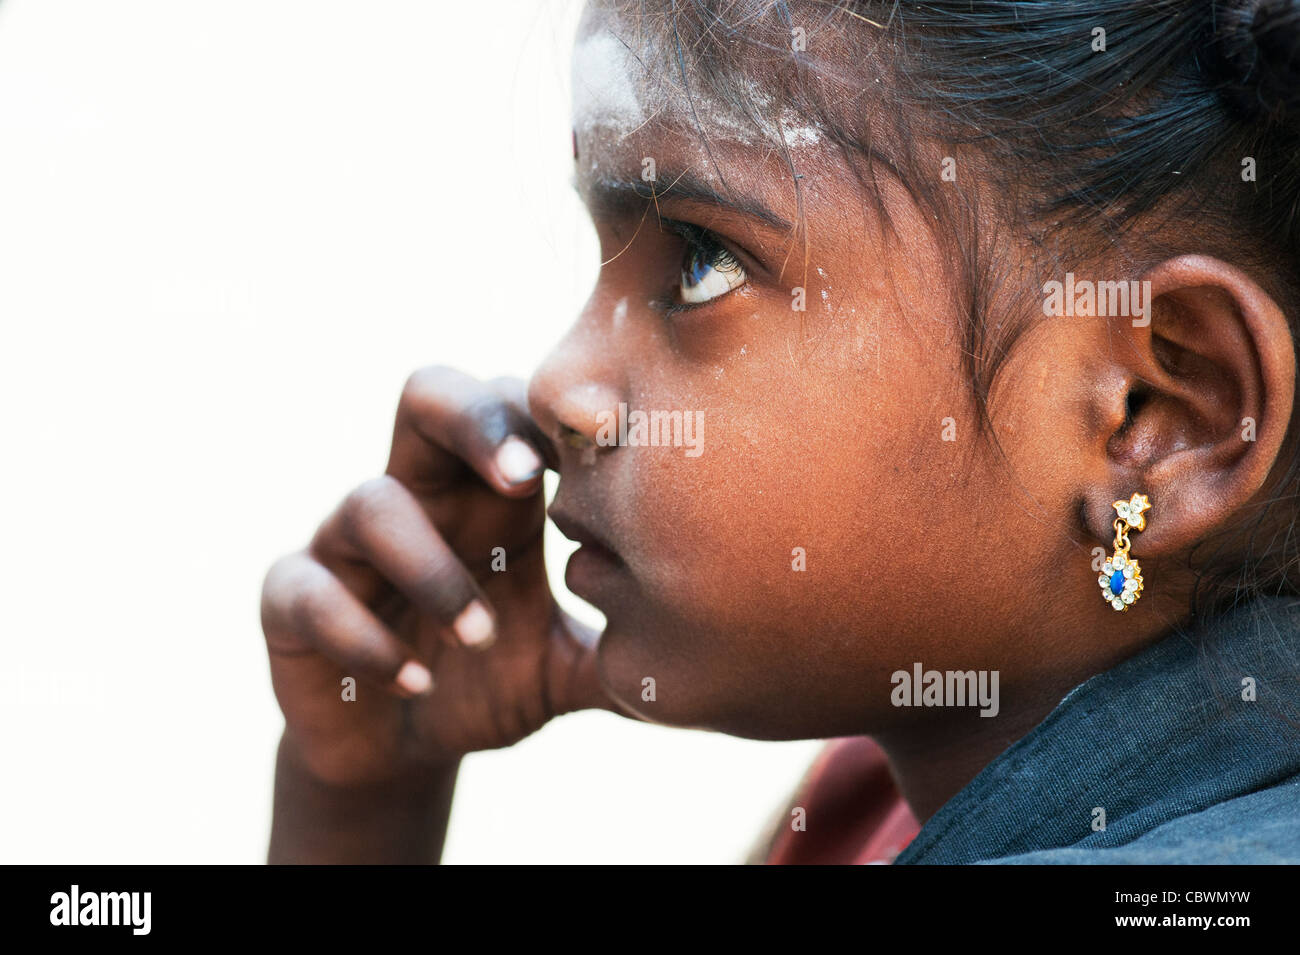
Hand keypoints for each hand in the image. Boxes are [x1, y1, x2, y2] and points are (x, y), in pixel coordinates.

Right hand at [260, 367, 616, 786]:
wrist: (401, 750)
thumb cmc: (489, 683)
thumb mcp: (564, 667)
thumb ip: (623, 649)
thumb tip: (713, 650)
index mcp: (490, 496)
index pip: (512, 409)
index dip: (551, 419)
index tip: (608, 454)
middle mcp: (420, 498)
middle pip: (427, 396)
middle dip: (477, 423)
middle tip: (528, 479)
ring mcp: (349, 543)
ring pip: (371, 502)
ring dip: (433, 569)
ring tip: (479, 635)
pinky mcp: (294, 598)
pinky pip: (311, 590)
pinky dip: (365, 635)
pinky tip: (417, 679)